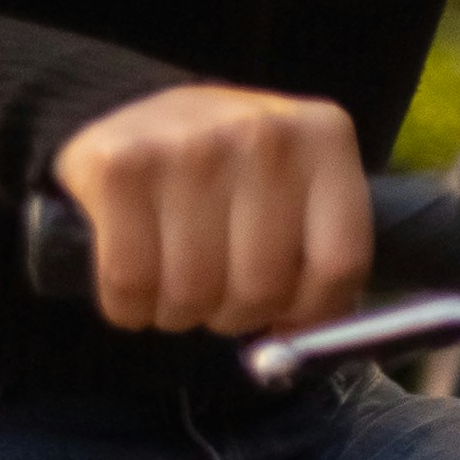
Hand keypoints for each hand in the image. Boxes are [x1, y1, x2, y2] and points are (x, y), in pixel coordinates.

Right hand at [54, 85, 368, 338]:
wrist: (137, 117)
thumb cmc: (228, 173)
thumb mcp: (295, 191)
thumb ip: (318, 258)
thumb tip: (296, 342)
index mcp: (323, 137)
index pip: (339, 265)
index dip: (309, 312)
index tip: (285, 313)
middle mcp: (262, 134)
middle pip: (261, 287)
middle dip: (234, 314)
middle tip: (217, 295)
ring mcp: (189, 145)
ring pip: (194, 294)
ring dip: (179, 313)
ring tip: (175, 284)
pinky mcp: (120, 166)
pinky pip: (130, 284)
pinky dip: (129, 307)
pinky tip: (135, 285)